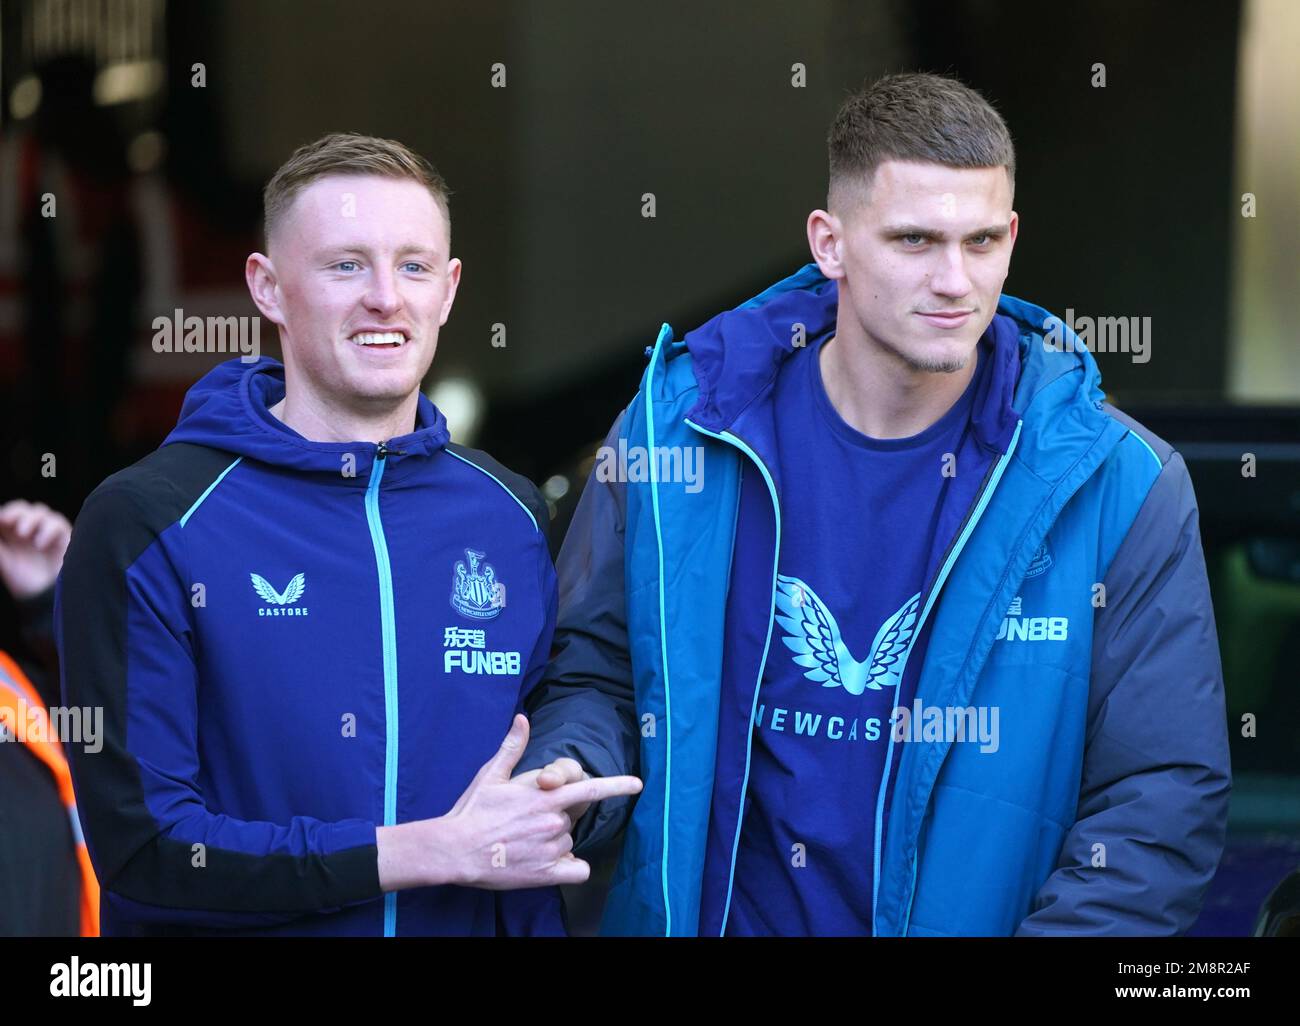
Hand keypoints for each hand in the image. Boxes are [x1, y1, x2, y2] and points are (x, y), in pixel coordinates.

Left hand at [0, 500, 71, 599]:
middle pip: (23, 508)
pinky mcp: (63, 538)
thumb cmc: (26, 584)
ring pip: (40, 511)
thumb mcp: (5, 564)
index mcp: (12, 536)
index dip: (4, 513)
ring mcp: (47, 533)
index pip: (7, 514)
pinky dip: (47, 529)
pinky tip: (40, 544)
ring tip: (23, 534)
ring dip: (30, 519)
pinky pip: (57, 523)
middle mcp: (30, 531)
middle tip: (7, 521)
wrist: (47, 599)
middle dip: (15, 512)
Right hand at [425, 715, 640, 889]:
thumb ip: (513, 747)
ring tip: (524, 843)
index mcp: (544, 795)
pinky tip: (549, 865)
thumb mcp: (491, 775)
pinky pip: (577, 870)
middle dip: (556, 818)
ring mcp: (551, 848)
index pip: (590, 787)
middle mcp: (553, 821)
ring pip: (569, 842)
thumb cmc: (471, 810)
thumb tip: (522, 719)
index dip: (618, 785)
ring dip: (555, 843)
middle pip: (572, 818)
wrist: (454, 850)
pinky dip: (569, 868)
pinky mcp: (546, 873)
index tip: (638, 784)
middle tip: (526, 823)